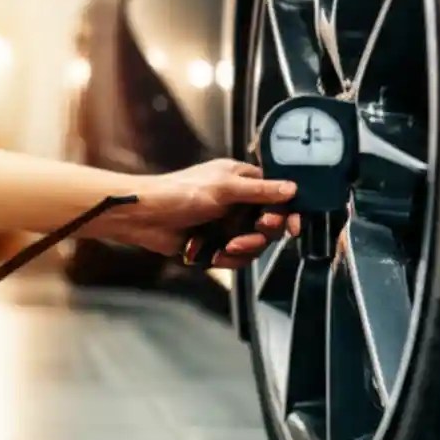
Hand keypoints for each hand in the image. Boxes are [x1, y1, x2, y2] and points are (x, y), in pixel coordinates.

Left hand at [82, 159, 300, 268]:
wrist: (145, 218)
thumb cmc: (179, 193)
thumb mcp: (224, 188)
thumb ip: (260, 190)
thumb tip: (292, 188)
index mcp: (243, 180)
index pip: (279, 195)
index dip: (289, 210)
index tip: (295, 225)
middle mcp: (239, 202)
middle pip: (271, 224)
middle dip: (263, 231)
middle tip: (257, 229)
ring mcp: (229, 224)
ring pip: (256, 244)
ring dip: (245, 248)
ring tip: (228, 245)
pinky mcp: (218, 244)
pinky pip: (238, 258)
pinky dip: (229, 258)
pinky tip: (215, 253)